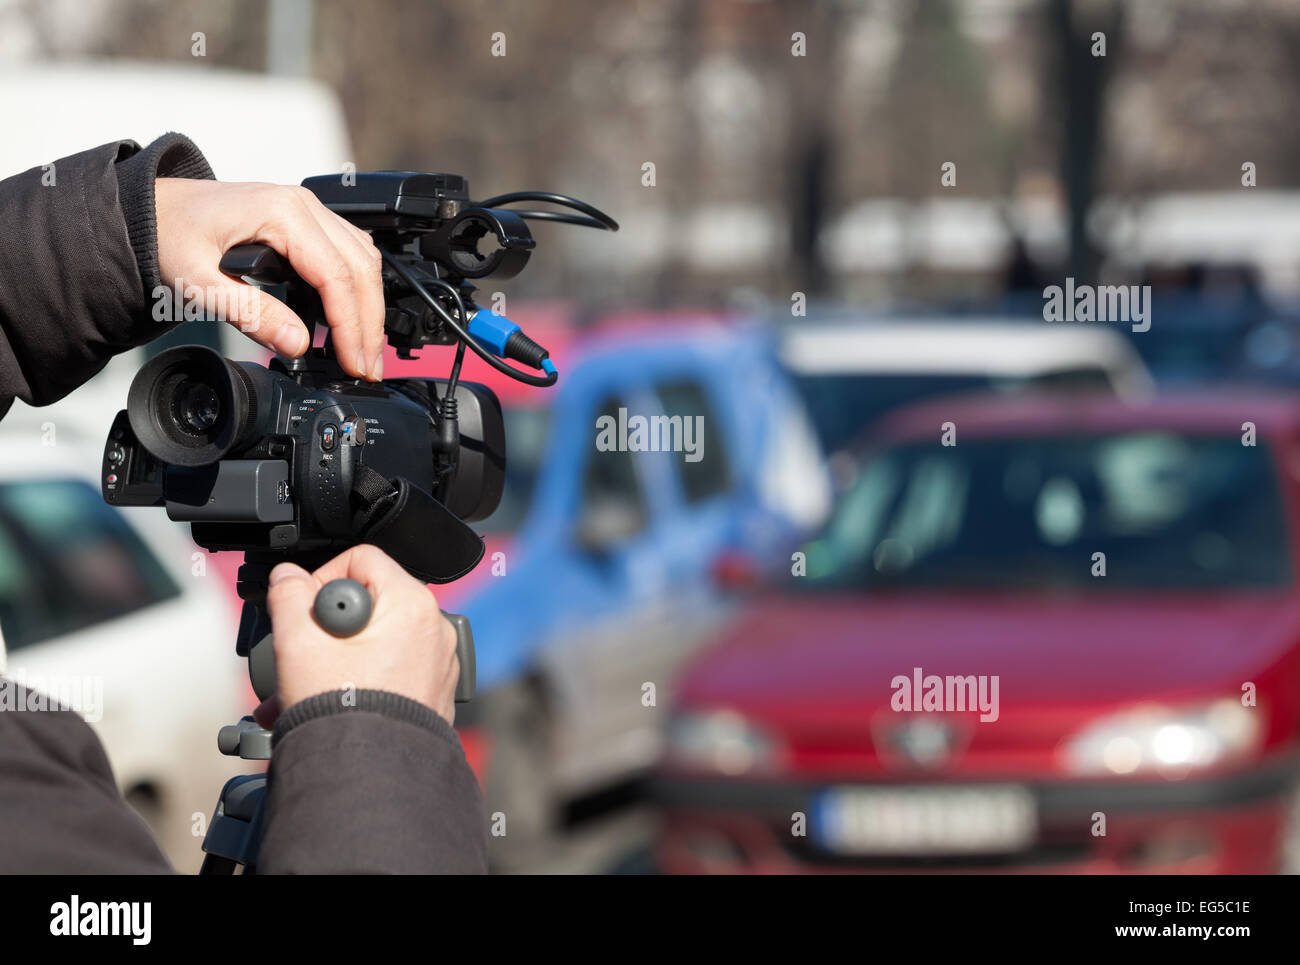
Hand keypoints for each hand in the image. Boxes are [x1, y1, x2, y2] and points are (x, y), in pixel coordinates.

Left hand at [154, 178, 385, 380]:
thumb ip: (250, 314)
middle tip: (367, 368)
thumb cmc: (168, 235)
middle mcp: (304, 205)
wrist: (152, 209)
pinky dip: (359, 289)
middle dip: (370, 324)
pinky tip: (353, 320)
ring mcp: (310, 210)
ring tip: (365, 351)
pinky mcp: (309, 222)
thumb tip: (299, 344)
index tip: (353, 363)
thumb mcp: (197, 282)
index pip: (336, 275)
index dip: (351, 326)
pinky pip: (351, 253)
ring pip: (364, 260)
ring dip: (370, 308)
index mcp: (282, 212)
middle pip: (362, 268)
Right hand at [258, 545, 458, 726]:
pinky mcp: (431, 693)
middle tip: (296, 652)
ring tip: (296, 689)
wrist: (368, 777)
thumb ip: (289, 596)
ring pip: (373, 642)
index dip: (323, 579)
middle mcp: (434, 629)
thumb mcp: (298, 643)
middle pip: (367, 603)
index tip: (303, 610)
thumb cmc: (342, 711)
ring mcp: (437, 663)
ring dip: (331, 659)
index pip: (362, 559)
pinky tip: (324, 703)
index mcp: (411, 605)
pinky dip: (355, 679)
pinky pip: (388, 670)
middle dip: (323, 627)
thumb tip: (288, 575)